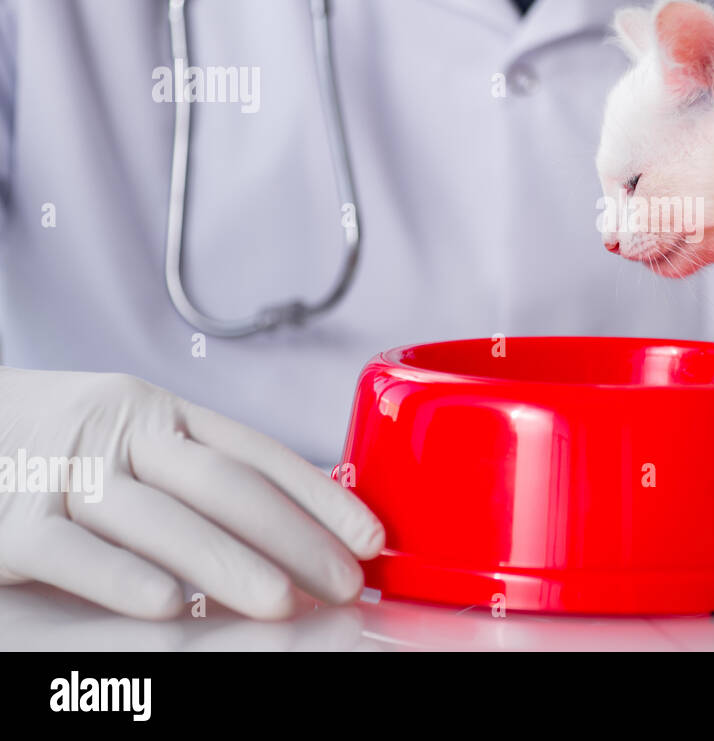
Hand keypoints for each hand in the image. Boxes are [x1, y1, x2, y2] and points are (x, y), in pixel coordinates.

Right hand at [0, 368, 383, 619]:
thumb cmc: (60, 444)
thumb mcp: (134, 438)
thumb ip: (202, 471)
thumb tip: (301, 522)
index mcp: (162, 413)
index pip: (258, 454)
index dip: (321, 496)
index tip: (370, 537)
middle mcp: (121, 435)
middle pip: (224, 486)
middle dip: (294, 539)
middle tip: (342, 584)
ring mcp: (66, 474)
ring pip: (162, 521)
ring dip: (229, 564)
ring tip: (283, 603)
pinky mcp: (11, 522)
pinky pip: (73, 554)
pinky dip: (124, 579)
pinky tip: (173, 608)